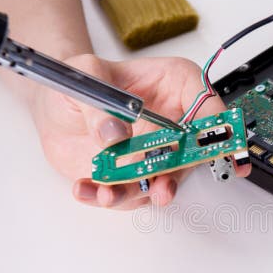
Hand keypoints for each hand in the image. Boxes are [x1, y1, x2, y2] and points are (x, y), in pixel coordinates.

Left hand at [29, 55, 250, 209]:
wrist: (54, 107)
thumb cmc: (80, 81)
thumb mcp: (85, 75)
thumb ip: (100, 106)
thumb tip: (115, 134)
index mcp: (174, 86)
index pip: (207, 106)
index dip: (217, 129)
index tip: (214, 146)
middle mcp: (170, 125)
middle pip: (189, 154)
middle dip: (175, 175)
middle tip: (161, 188)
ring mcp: (153, 154)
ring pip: (160, 181)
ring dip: (137, 193)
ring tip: (110, 193)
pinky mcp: (132, 177)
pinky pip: (127, 194)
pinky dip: (105, 197)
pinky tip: (85, 189)